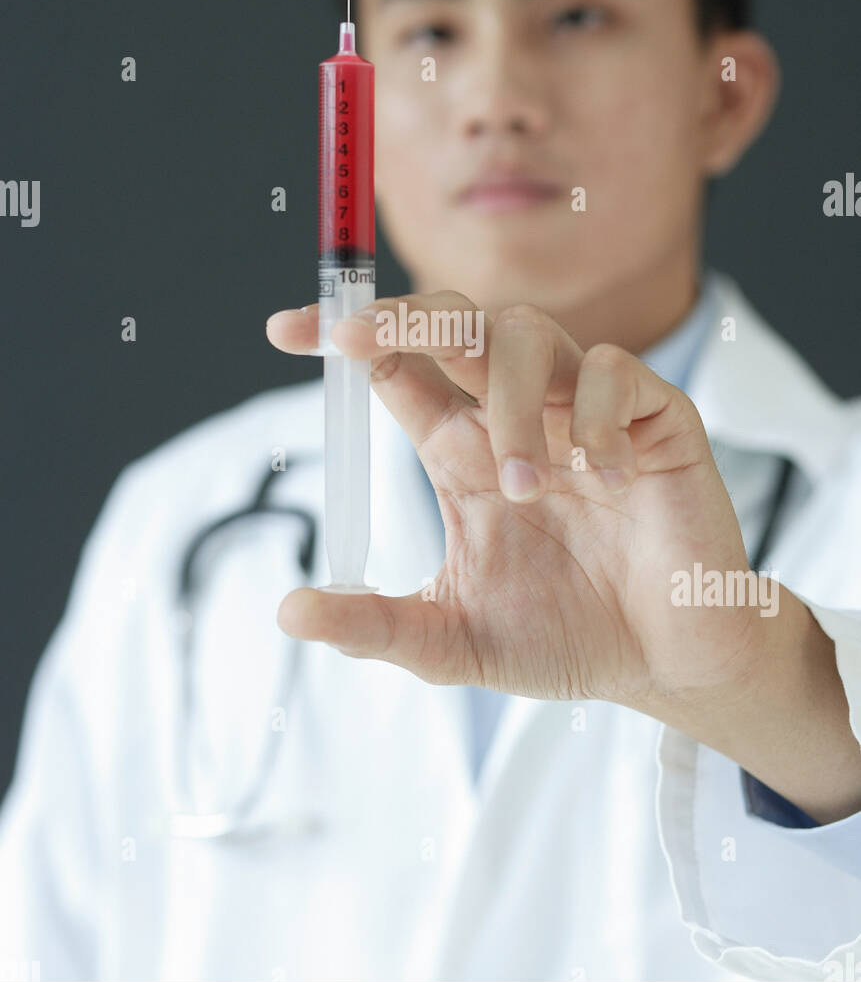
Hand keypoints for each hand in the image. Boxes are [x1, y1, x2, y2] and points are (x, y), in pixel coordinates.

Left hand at [266, 291, 761, 712]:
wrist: (667, 664)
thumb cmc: (563, 638)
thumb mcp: (451, 641)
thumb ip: (375, 626)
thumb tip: (289, 611)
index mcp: (460, 450)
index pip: (395, 366)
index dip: (345, 337)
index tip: (284, 332)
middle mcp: (515, 415)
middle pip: (454, 322)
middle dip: (400, 317)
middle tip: (352, 337)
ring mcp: (583, 410)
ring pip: (527, 336)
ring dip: (511, 404)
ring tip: (525, 489)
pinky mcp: (653, 420)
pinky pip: (616, 373)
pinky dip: (598, 418)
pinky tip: (607, 481)